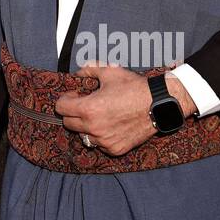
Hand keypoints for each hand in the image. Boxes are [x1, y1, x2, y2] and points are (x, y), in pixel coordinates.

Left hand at [55, 64, 194, 155]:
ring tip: (98, 115)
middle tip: (84, 104)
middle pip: (68, 123)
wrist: (158, 104)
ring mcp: (104, 141)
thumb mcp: (109, 72)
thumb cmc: (133, 87)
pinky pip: (99, 144)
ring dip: (86, 126)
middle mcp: (94, 128)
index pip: (61, 108)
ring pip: (83, 135)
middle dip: (73, 112)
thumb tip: (77, 73)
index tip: (75, 95)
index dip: (65, 99)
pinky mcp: (115, 149)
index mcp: (89, 109)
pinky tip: (110, 124)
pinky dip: (100, 136)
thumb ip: (88, 70)